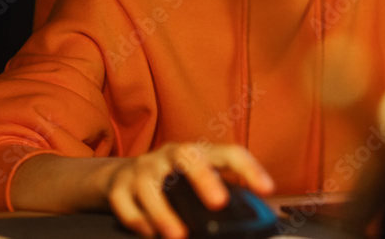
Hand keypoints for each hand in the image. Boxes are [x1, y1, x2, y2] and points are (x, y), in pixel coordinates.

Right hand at [107, 142, 274, 238]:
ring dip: (164, 212)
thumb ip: (219, 195)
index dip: (249, 168)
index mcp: (196, 154)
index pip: (228, 153)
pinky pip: (124, 203)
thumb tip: (254, 219)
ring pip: (150, 185)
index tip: (267, 189)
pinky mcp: (118, 187)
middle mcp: (168, 156)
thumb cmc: (169, 183)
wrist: (120, 176)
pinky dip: (137, 221)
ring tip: (178, 234)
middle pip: (187, 156)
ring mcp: (142, 169)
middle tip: (218, 203)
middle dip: (203, 178)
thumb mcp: (194, 182)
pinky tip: (149, 233)